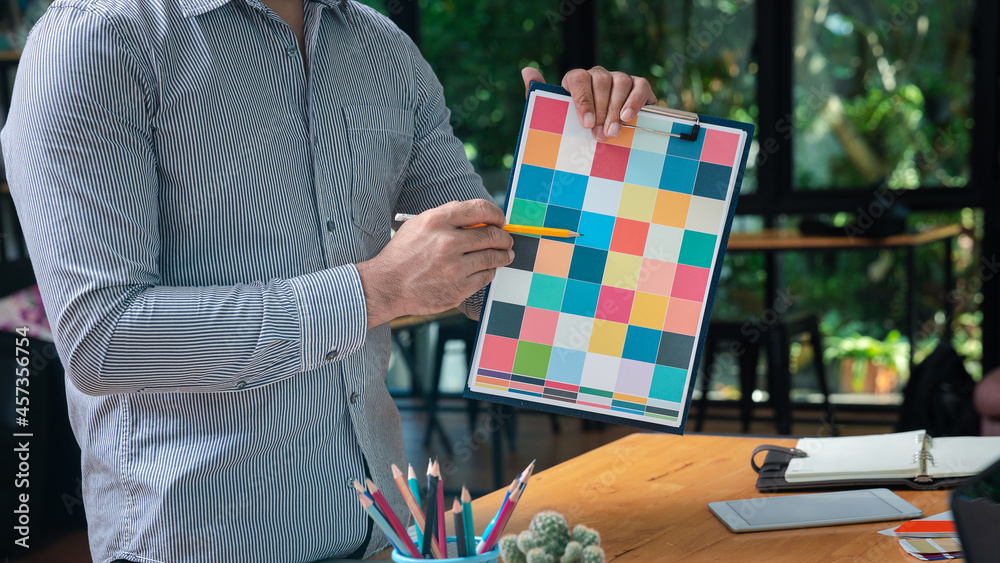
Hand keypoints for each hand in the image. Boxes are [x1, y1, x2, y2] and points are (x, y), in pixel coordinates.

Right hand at [356, 200, 513, 326]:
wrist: (387, 286)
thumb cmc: (403, 254)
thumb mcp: (419, 224)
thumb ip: (448, 217)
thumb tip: (480, 217)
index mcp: (437, 221)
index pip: (481, 209)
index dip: (497, 214)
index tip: (500, 219)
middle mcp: (447, 242)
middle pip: (492, 235)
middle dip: (505, 237)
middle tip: (507, 239)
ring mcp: (454, 268)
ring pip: (493, 257)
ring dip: (503, 255)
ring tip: (505, 254)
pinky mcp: (458, 289)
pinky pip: (486, 277)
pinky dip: (490, 271)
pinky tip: (488, 269)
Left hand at [521, 66, 656, 141]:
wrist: (607, 138)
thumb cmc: (577, 128)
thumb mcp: (556, 117)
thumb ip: (539, 96)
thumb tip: (526, 70)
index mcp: (577, 81)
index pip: (577, 78)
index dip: (583, 100)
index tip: (586, 123)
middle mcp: (598, 76)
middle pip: (600, 80)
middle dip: (600, 110)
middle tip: (600, 135)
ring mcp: (619, 79)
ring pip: (620, 82)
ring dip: (616, 109)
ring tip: (613, 132)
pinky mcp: (639, 86)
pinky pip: (640, 86)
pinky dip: (635, 101)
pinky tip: (629, 118)